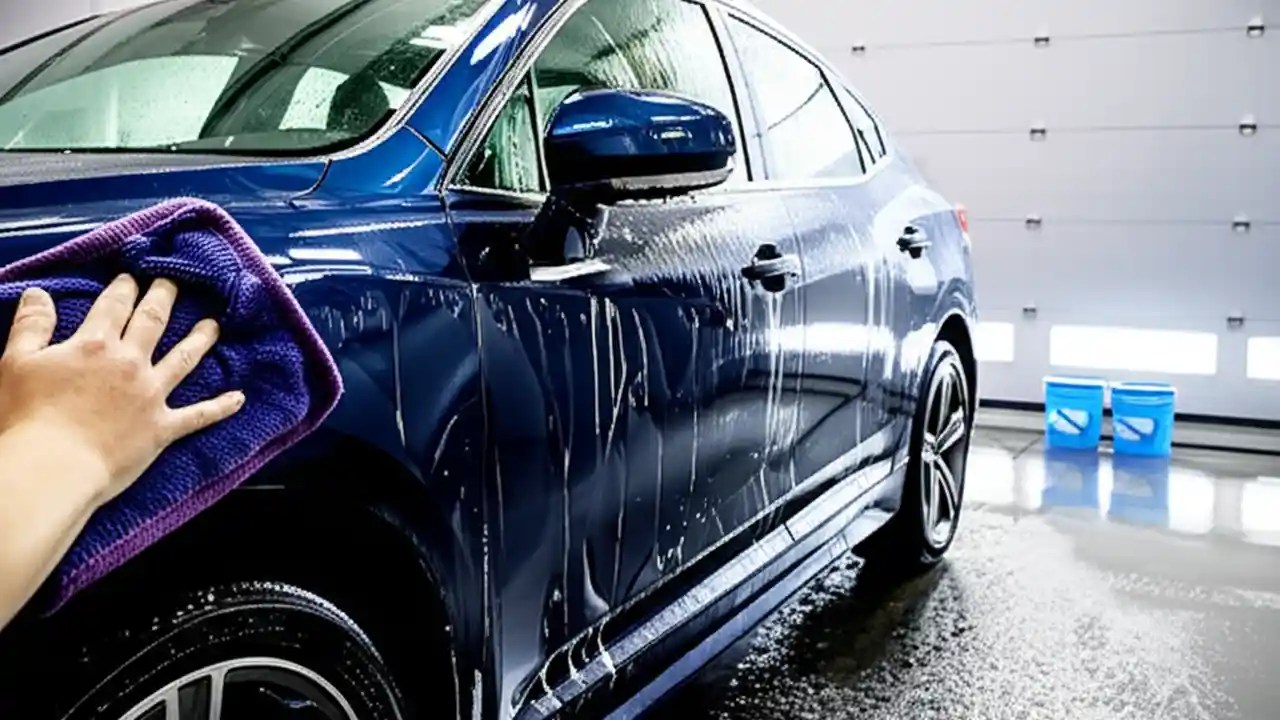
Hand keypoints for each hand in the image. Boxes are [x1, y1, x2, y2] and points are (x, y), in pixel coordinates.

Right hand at [0, 274, 243, 504]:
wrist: (53, 465)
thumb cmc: (28, 417)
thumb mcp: (16, 362)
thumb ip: (31, 325)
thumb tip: (40, 292)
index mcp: (95, 345)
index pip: (114, 306)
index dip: (124, 289)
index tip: (132, 278)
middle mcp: (130, 363)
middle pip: (153, 322)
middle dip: (164, 299)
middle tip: (174, 284)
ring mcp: (151, 394)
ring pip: (184, 359)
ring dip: (201, 339)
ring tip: (214, 325)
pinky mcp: (162, 427)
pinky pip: (200, 415)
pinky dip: (222, 406)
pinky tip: (240, 397)